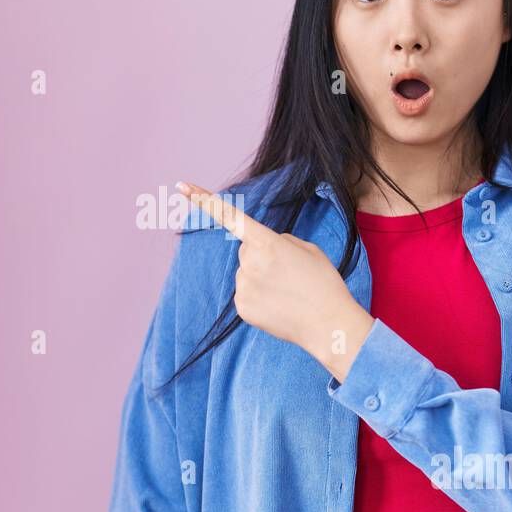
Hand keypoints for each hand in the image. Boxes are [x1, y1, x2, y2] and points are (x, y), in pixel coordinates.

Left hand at [176, 180, 373, 380]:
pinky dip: (259, 296)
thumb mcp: (307, 249)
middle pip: (247, 250)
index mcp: (267, 242)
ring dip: (262, 277)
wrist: (329, 325)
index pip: (230, 216)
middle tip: (289, 272)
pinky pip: (245, 293)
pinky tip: (279, 305)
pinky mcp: (241, 308)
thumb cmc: (323, 283)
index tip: (182, 186)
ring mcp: (243, 286)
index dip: (204, 200)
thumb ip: (279, 241)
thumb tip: (259, 248)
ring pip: (246, 272)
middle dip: (262, 255)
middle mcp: (249, 263)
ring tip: (288, 292)